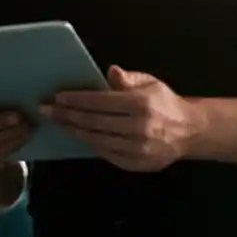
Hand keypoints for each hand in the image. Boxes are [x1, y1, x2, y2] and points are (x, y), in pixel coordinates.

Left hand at [42, 66, 205, 171]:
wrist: (188, 131)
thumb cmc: (164, 103)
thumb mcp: (150, 83)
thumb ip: (128, 79)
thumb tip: (111, 71)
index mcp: (140, 104)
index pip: (100, 102)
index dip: (76, 100)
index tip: (57, 98)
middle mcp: (138, 128)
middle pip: (93, 122)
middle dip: (67, 116)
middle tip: (47, 111)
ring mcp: (137, 149)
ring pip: (96, 140)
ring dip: (74, 131)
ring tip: (58, 123)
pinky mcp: (136, 164)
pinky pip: (106, 154)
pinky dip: (90, 144)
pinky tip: (78, 135)